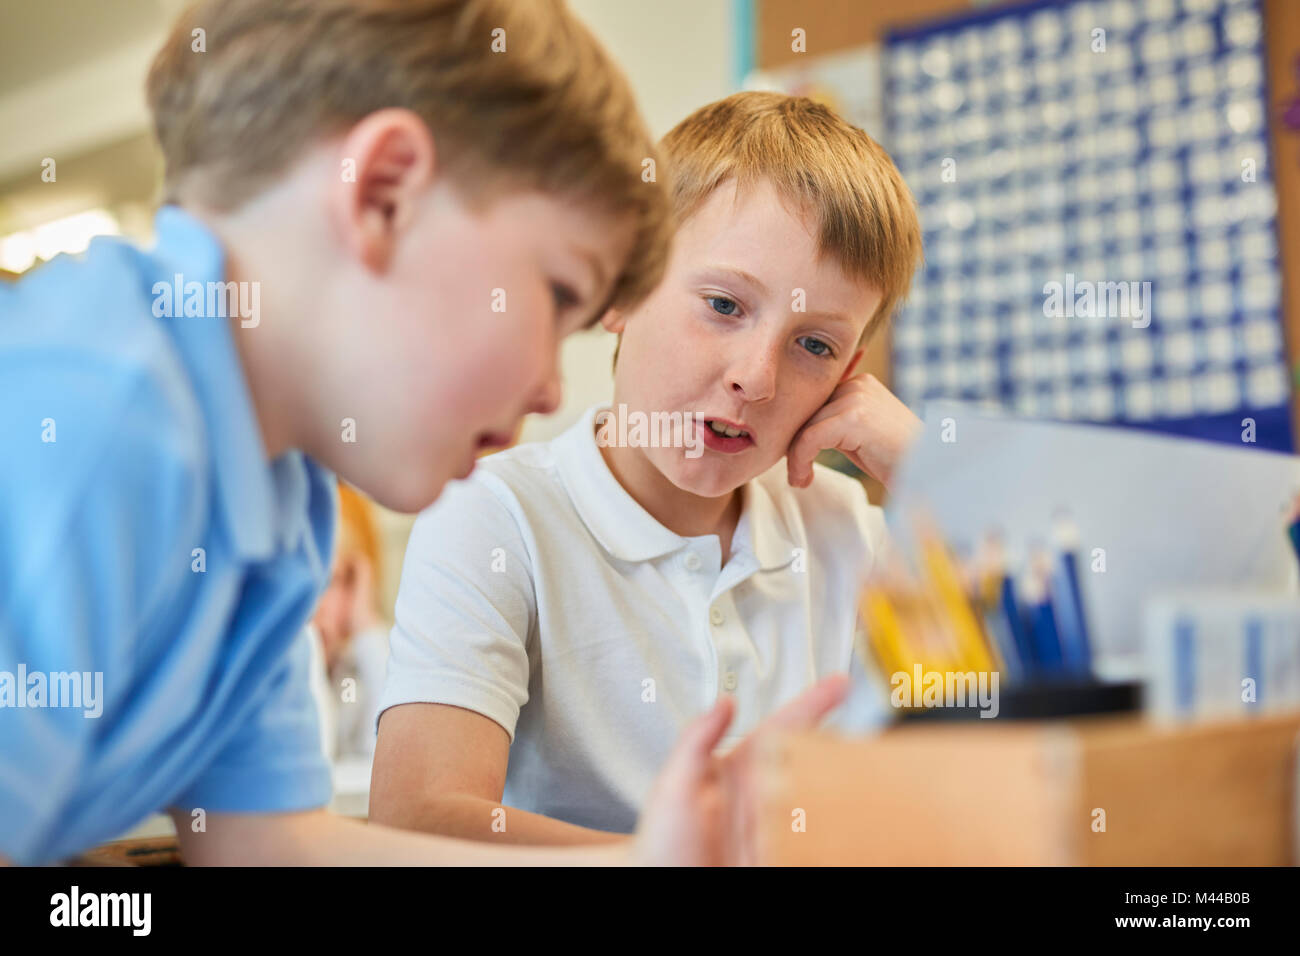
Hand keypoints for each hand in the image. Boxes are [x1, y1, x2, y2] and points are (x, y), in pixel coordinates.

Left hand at [631, 674, 849, 865]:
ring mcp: (776, 830)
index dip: (811, 704)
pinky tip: (846, 826)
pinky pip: (815, 843)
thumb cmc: (661, 847)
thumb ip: (695, 742)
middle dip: (839, 744)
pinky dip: (833, 835)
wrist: (661, 892)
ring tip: (864, 775)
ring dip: (841, 788)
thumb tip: (724, 701)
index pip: (781, 729)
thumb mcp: (671, 788)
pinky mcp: (782, 857)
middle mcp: (762, 798)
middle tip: (866, 737)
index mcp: (739, 772)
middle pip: (810, 762)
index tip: (838, 684)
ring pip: (819, 800)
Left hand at [785, 373, 920, 489]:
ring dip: (796, 458)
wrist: (927, 471)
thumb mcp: (857, 436)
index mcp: (859, 383)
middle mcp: (858, 384)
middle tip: (797, 473)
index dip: (799, 432)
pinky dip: (801, 462)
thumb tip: (792, 432)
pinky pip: (810, 439)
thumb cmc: (893, 460)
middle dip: (796, 445)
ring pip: (805, 427)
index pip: (813, 404)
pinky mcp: (853, 418)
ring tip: (801, 480)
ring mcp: (856, 398)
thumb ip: (831, 426)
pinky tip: (804, 479)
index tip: (798, 461)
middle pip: (807, 413)